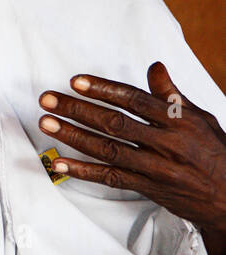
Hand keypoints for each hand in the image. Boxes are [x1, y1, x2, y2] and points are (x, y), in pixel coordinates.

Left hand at [38, 62, 225, 254]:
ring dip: (73, 136)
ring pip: (108, 150)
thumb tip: (155, 66)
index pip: (134, 100)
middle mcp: (166, 143)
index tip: (75, 81)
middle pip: (115, 123)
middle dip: (77, 110)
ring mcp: (156, 168)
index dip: (103, 89)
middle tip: (47, 99)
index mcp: (178, 121)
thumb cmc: (214, 152)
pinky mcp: (148, 188)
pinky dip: (83, 171)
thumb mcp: (200, 118)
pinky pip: (111, 179)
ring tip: (46, 123)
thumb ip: (172, 94)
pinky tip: (59, 163)